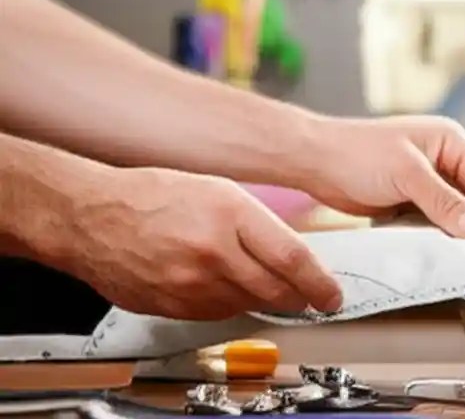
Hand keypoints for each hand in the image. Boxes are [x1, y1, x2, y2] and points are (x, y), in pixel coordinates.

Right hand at [63, 168, 342, 320]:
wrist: (90, 217)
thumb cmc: (153, 195)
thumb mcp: (218, 191)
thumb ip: (258, 225)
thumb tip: (294, 255)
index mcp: (230, 214)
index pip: (292, 259)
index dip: (319, 284)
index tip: (332, 295)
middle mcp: (212, 253)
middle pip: (275, 290)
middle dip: (300, 298)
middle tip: (311, 298)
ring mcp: (189, 284)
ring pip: (248, 305)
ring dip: (264, 300)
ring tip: (264, 284)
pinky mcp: (170, 306)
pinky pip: (216, 315)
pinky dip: (231, 305)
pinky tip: (225, 287)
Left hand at [301, 116, 464, 243]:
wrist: (315, 161)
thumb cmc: (355, 153)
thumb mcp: (405, 174)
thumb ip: (443, 201)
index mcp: (452, 142)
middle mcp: (448, 160)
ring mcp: (433, 181)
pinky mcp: (416, 200)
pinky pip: (445, 221)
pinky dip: (455, 237)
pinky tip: (464, 254)